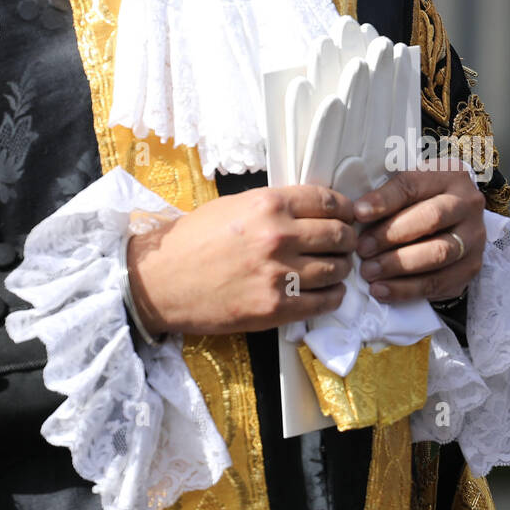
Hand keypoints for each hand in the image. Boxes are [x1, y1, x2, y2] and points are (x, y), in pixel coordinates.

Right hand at [127, 184, 356, 336]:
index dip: (345, 209)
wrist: (162, 280)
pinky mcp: (277, 308)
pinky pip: (326, 301)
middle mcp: (279, 235)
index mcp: (269, 204)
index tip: (347, 216)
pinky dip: (333, 296)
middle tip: (343, 245)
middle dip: (347, 239)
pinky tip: (326, 292)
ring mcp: (280, 274)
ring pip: (338, 269)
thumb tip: (311, 212)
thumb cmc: (194, 240)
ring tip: (333, 269)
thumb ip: (274, 207)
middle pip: (340, 235)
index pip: (329, 201)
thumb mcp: (235, 206)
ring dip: (341, 269)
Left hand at [353, 159, 484, 304]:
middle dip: (391, 235)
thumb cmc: (420, 200)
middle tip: (361, 249)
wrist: (454, 220)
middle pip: (431, 218)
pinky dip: (408, 289)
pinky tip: (382, 290)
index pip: (414, 185)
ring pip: (438, 254)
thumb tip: (356, 213)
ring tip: (369, 272)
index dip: (384, 200)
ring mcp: (474, 238)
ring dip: (399, 266)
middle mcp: (468, 204)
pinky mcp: (471, 268)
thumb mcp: (407, 185)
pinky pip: (440, 283)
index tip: (358, 213)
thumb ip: (386, 194)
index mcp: (449, 175)